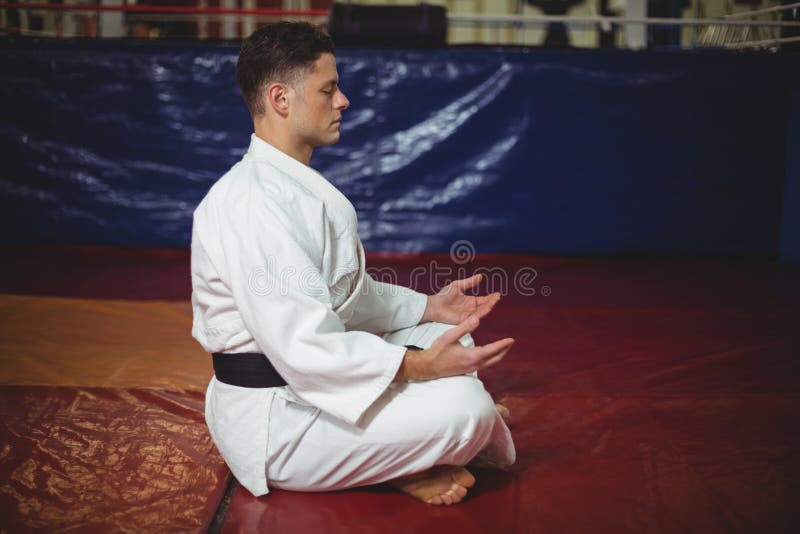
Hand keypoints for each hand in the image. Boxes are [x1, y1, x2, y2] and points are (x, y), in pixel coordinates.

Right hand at [395, 315, 513, 381]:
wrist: (428, 367)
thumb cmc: (437, 351)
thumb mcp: (449, 336)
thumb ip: (464, 327)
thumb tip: (477, 319)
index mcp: (472, 356)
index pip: (492, 350)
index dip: (502, 344)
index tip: (511, 339)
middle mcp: (474, 364)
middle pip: (495, 359)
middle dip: (504, 350)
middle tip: (511, 343)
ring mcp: (471, 369)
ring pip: (490, 363)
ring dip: (498, 355)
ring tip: (503, 348)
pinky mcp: (467, 370)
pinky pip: (484, 365)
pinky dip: (491, 359)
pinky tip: (488, 354)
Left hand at [421, 273, 499, 324]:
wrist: (434, 305)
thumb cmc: (444, 295)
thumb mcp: (458, 285)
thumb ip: (469, 282)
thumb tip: (480, 276)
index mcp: (470, 301)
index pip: (483, 300)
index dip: (490, 297)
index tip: (497, 294)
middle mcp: (471, 308)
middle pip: (484, 306)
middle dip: (491, 302)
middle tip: (497, 297)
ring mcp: (468, 315)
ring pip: (481, 311)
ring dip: (488, 307)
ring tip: (494, 301)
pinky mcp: (464, 320)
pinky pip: (474, 317)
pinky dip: (481, 313)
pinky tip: (486, 308)